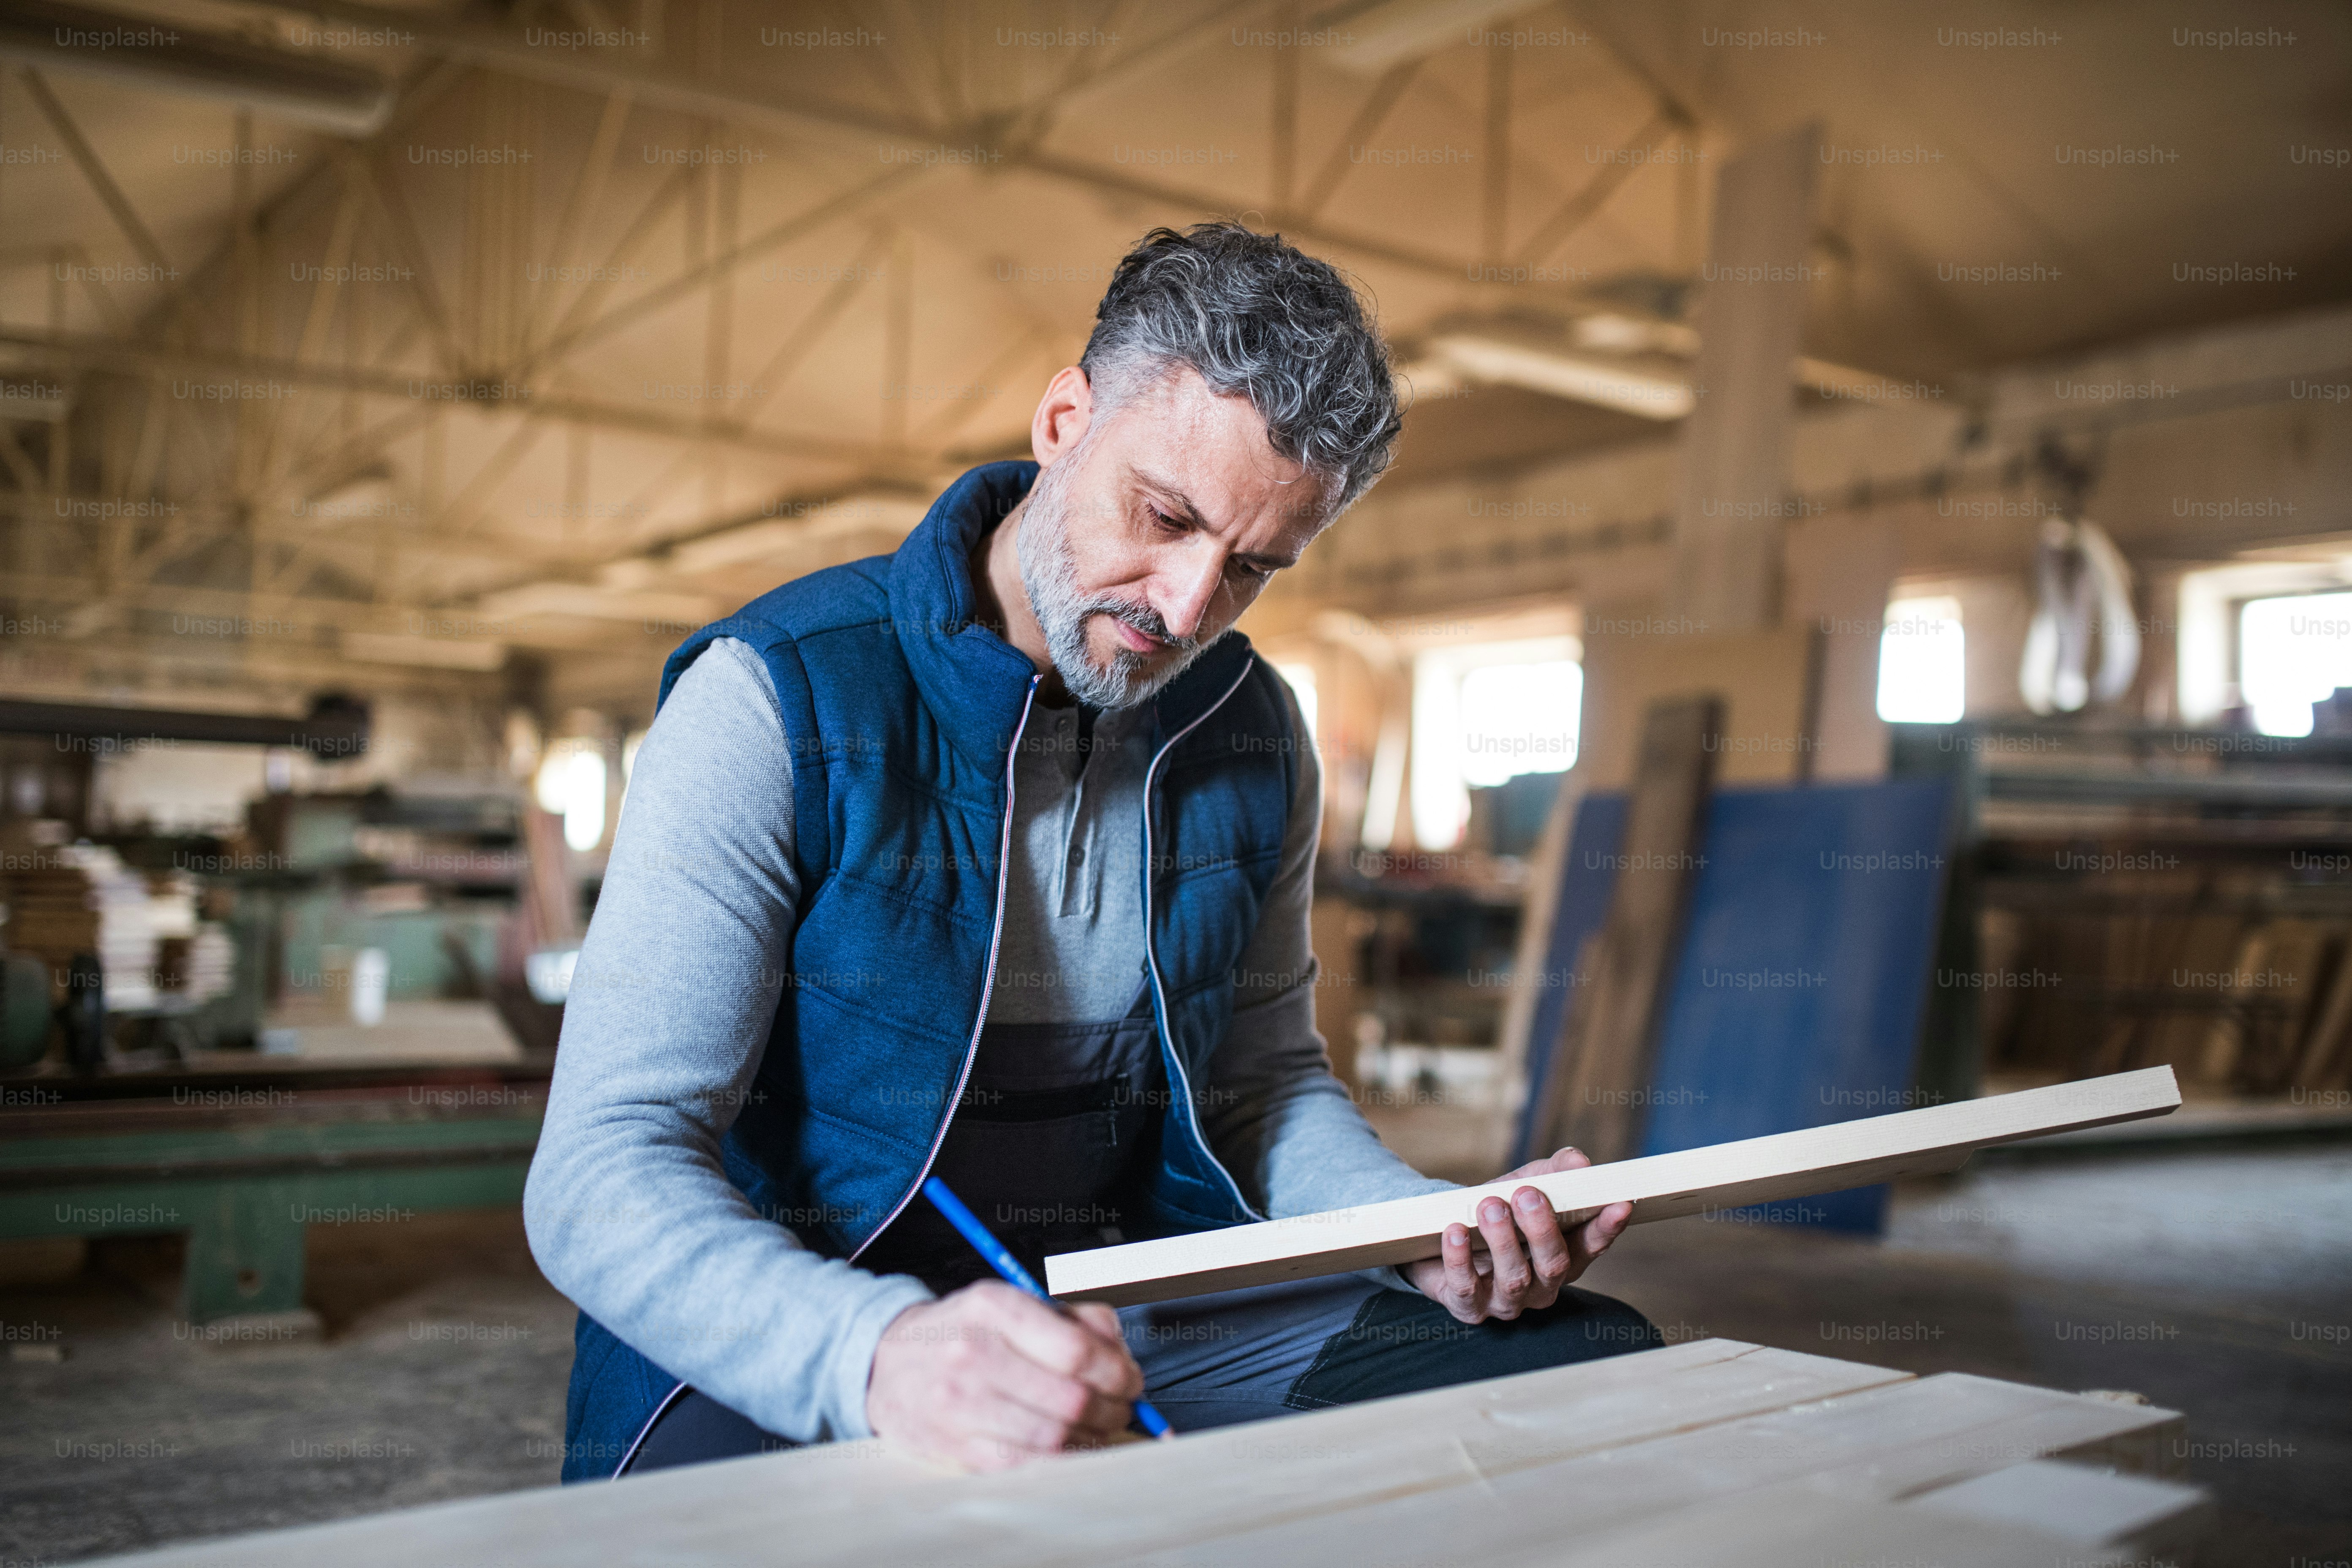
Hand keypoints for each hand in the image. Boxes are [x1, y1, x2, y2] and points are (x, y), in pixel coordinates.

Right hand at [866, 1282, 1143, 1469]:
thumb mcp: (1011, 1302)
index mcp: (993, 1307)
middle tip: (1123, 1406)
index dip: (1116, 1370)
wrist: (885, 1363)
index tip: (1131, 1378)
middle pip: (1070, 1398)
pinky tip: (1068, 1444)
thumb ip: (1073, 1318)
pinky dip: (1058, 1458)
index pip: (1075, 1349)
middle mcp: (973, 1353)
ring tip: (1099, 1425)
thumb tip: (1120, 1351)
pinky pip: (1022, 1462)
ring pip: (1052, 1436)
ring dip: (1091, 1437)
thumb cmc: (961, 1331)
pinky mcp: (954, 1444)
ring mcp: (960, 1404)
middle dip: (1113, 1408)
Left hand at [1404, 1147, 1632, 1323]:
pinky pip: (1466, 1288)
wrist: (1442, 1237)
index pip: (1592, 1245)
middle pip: (1554, 1265)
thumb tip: (1579, 1161)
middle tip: (1528, 1195)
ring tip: (1490, 1205)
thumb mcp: (1525, 1185)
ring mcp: (1506, 1302)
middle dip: (1542, 1229)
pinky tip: (1455, 1231)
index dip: (1606, 1228)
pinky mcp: (1468, 1307)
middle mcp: (1542, 1287)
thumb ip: (1553, 1172)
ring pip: (1514, 1278)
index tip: (1619, 1204)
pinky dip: (1460, 1258)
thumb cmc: (1496, 1212)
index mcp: (1565, 1257)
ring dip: (1502, 1239)